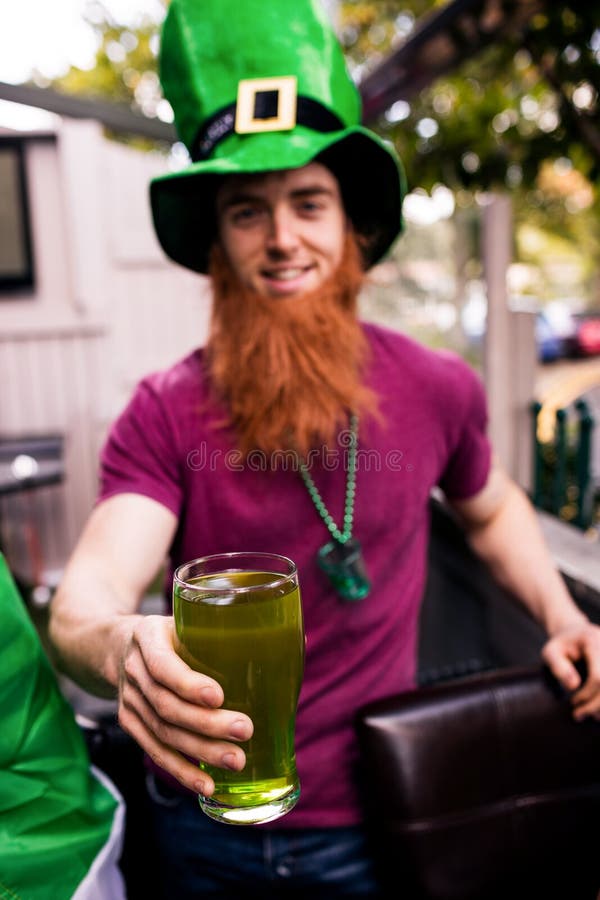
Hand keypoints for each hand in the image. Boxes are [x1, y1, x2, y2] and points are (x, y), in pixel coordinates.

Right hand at [116, 614, 253, 794]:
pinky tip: (206, 784)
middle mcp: (133, 670)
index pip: (162, 663)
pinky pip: (155, 751)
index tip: (218, 695)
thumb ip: (232, 629)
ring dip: (200, 751)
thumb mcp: (189, 618)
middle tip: (245, 730)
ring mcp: (129, 700)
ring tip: (236, 762)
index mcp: (147, 636)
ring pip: (162, 733)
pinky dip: (181, 769)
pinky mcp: (130, 724)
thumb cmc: (172, 630)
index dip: (187, 682)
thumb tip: (297, 641)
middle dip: (206, 724)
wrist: (117, 644)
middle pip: (166, 705)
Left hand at [541, 620, 599, 720]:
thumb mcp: (551, 652)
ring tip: (590, 715)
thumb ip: (558, 666)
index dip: (587, 694)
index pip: (599, 677)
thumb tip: (573, 686)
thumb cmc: (561, 645)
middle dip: (596, 705)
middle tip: (578, 715)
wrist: (575, 633)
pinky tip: (598, 710)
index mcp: (594, 642)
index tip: (573, 702)